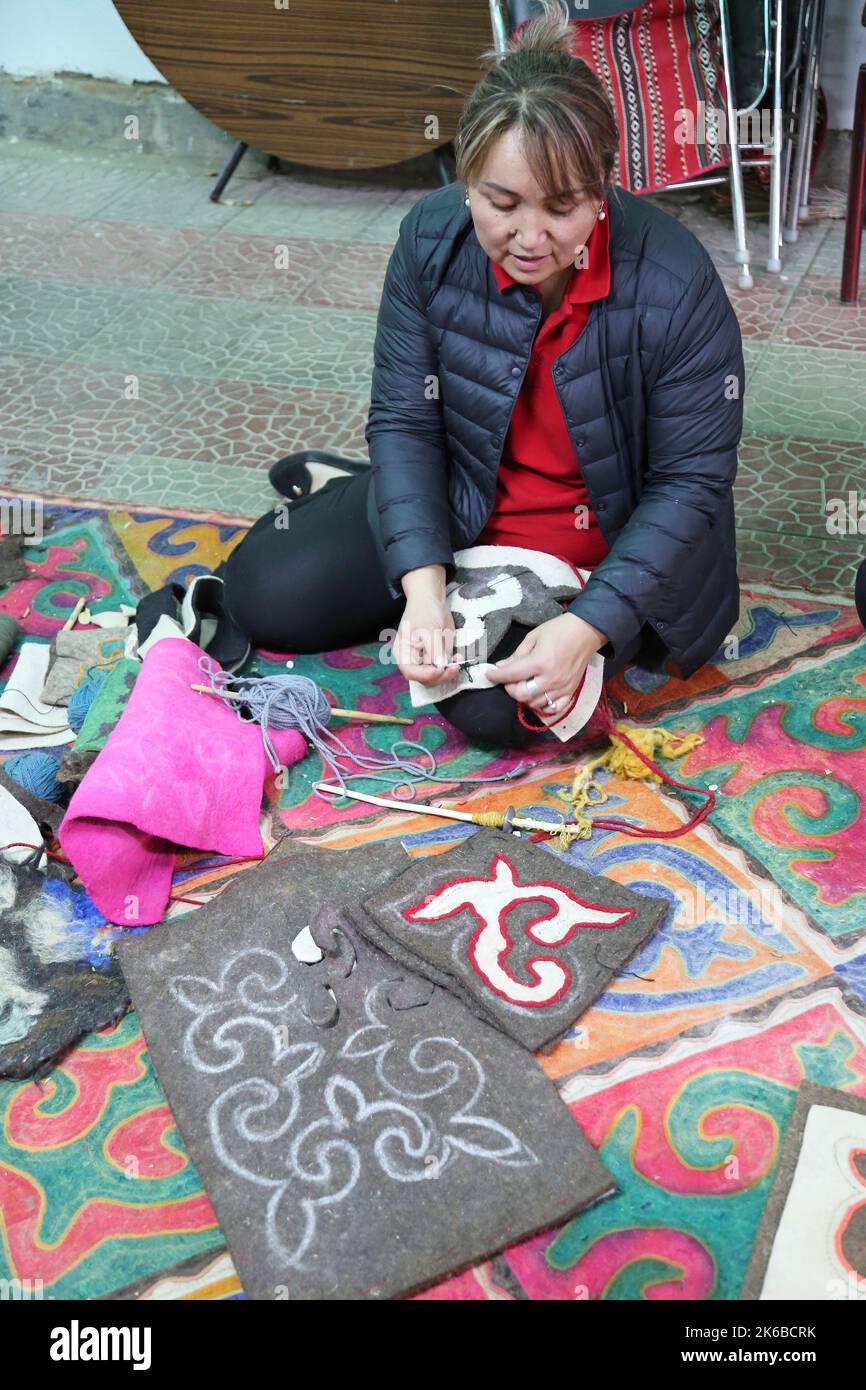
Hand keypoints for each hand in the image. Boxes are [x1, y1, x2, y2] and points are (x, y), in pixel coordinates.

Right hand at [394, 591, 459, 685]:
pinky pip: (443, 667)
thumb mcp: (429, 629)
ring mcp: (425, 659)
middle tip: (454, 667)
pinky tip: (458, 657)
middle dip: (440, 675)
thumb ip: (434, 649)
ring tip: (458, 660)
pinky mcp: (436, 656)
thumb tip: (440, 666)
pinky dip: (452, 666)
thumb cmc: (424, 611)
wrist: (432, 600)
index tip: (440, 670)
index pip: (410, 672)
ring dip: (448, 672)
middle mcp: (412, 659)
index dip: (425, 675)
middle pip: (424, 677)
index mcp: (403, 652)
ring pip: (436, 675)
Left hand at [484, 613, 607, 711]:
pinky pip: (554, 708)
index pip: (512, 675)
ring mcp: (562, 687)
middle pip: (522, 695)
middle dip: (510, 688)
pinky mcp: (571, 691)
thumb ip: (517, 655)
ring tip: (523, 685)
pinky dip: (542, 705)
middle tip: (509, 680)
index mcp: (540, 662)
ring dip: (524, 697)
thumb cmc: (558, 630)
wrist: (586, 632)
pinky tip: (537, 696)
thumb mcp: (533, 637)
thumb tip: (501, 667)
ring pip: (535, 703)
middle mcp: (551, 678)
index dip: (496, 676)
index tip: (489, 675)